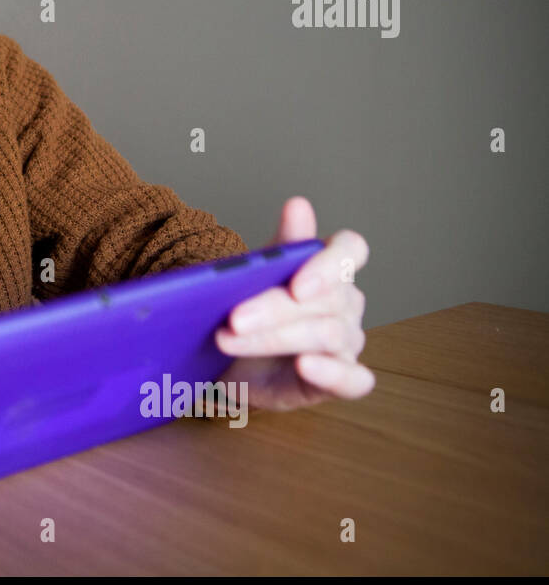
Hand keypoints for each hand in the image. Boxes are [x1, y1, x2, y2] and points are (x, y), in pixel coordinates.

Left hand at [214, 197, 373, 411]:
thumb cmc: (251, 314)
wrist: (232, 363)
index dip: (329, 263)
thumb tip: (298, 204)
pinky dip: (330, 373)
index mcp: (330, 270)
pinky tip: (304, 366)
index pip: (351, 250)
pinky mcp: (343, 380)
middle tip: (234, 317)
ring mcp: (347, 343)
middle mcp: (346, 304)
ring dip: (276, 338)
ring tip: (230, 339)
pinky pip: (353, 380)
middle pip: (327, 298)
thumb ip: (280, 247)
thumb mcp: (256, 279)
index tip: (296, 282)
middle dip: (275, 308)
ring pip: (328, 335)